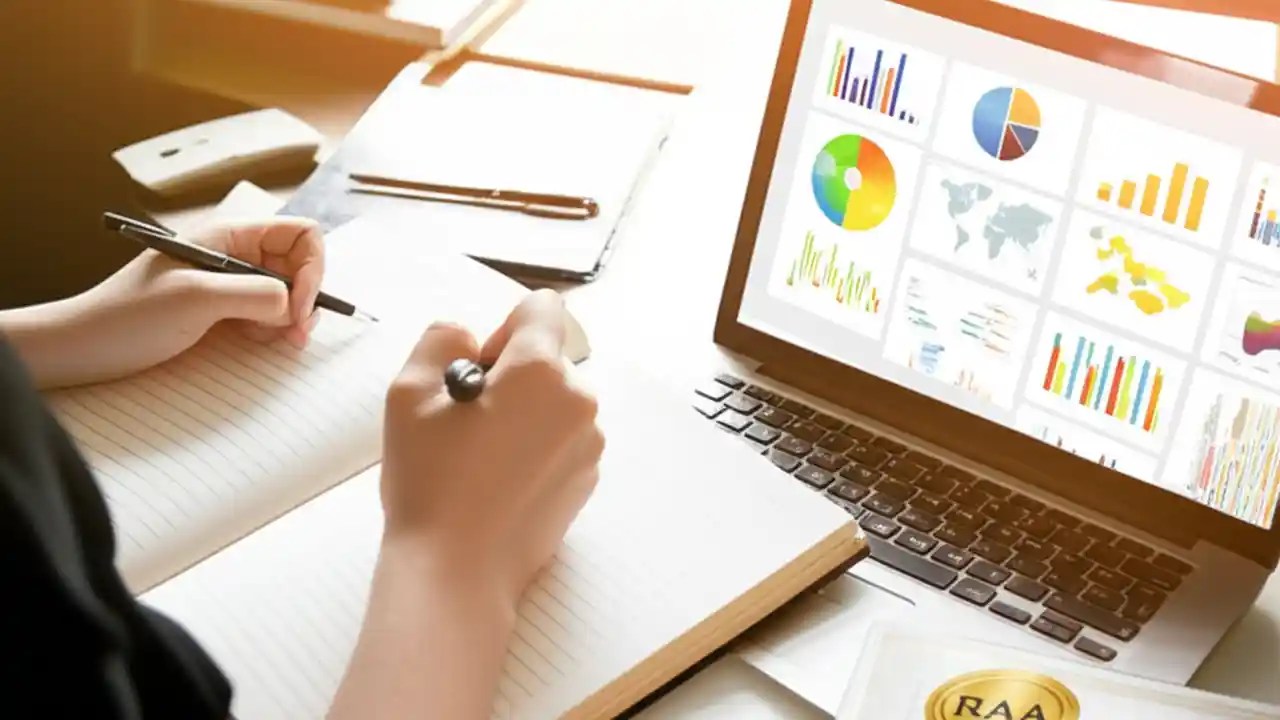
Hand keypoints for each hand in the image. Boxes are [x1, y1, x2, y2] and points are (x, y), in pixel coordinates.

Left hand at [2, 216, 324, 388]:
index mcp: (228, 236)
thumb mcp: (195, 299)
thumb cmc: (127, 317)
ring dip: (292, 318)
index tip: (298, 307)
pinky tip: (256, 342)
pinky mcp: (222, 311)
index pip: (300, 234)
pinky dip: (274, 330)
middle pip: (298, 265)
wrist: (83, 348)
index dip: (311, 269)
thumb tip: (293, 303)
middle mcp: (233, 254)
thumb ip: (254, 294)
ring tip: (276, 341)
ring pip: (287, 293)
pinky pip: (267, 314)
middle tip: (295, 334)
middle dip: (305, 298)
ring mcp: (228, 283)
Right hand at [380, 289, 603, 609]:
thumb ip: (441, 340)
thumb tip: (468, 338)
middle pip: (547, 360)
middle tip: (466, 421)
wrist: (457, 572)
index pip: (543, 308)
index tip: (477, 368)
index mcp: (542, 371)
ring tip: (478, 458)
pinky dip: (534, 449)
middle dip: (510, 377)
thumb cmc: (431, 483)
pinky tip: (497, 483)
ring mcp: (589, 445)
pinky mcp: (586, 481)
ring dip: (523, 414)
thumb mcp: (409, 392)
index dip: (503, 328)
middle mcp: (579, 402)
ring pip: (555, 403)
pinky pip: (561, 442)